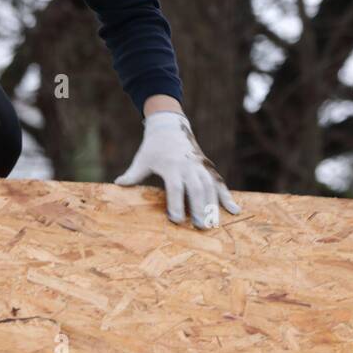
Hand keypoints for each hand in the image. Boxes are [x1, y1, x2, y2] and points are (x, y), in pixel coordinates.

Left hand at [115, 112, 239, 228]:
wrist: (170, 126)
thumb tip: (118, 184)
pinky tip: (235, 210)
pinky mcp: (207, 167)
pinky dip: (227, 196)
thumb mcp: (142, 159)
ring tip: (213, 223)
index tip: (175, 219)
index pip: (175, 187)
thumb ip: (133, 174)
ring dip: (213, 205)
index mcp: (171, 165)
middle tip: (198, 227)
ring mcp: (200, 166)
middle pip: (196, 188)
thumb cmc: (153, 146)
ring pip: (210, 186)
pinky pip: (219, 183)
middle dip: (198, 208)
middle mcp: (188, 166)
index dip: (175, 204)